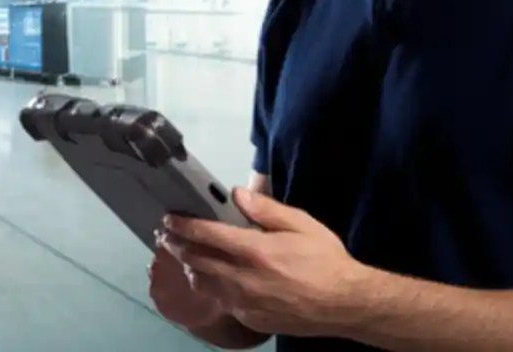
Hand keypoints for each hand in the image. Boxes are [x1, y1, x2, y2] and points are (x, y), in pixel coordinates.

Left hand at [158, 188, 372, 338]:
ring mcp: (244, 301)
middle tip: (166, 236)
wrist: (346, 305)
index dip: (182, 225)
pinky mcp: (248, 318)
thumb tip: (237, 194)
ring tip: (184, 256)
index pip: (206, 234)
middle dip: (176, 246)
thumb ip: (266, 209)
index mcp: (254, 250)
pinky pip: (220, 300)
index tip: (169, 219)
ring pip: (202, 282)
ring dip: (189, 267)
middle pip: (195, 259)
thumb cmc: (326, 261)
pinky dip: (210, 286)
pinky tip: (211, 278)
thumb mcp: (301, 225)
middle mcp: (243, 277)